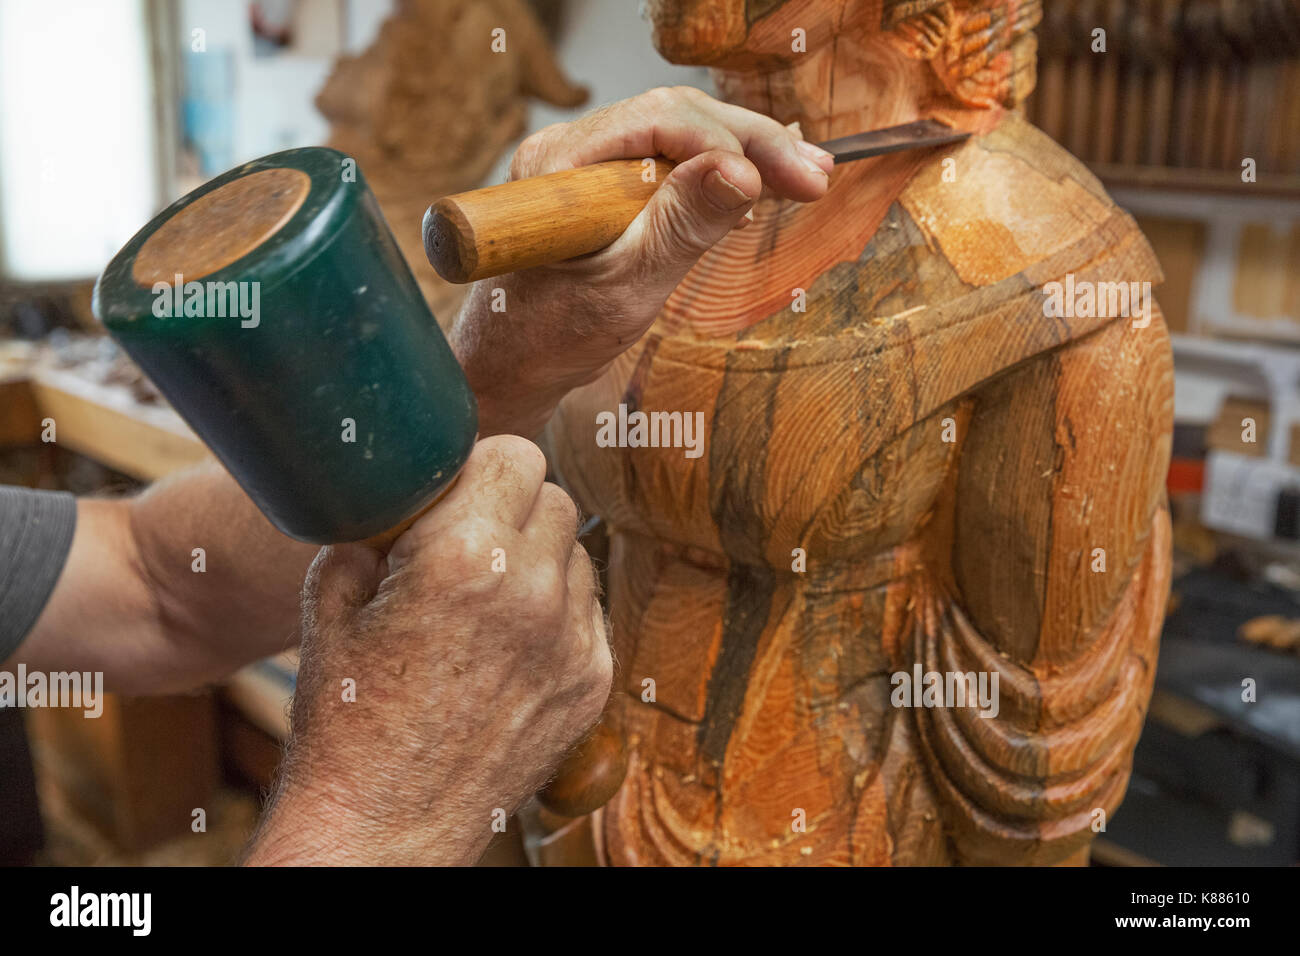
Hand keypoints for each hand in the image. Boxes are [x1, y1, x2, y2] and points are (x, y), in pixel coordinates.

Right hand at [245, 435, 610, 865]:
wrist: (382, 826)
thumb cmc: (342, 717)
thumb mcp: (332, 601)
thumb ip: (376, 529)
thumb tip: (407, 495)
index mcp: (461, 558)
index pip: (516, 455)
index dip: (483, 468)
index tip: (459, 490)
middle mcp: (530, 592)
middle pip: (553, 496)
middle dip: (512, 507)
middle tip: (470, 540)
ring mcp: (571, 641)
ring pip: (577, 551)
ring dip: (538, 556)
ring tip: (486, 596)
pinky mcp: (591, 681)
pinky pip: (588, 608)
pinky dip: (557, 609)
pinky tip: (509, 640)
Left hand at [449, 86, 833, 436]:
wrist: (511, 367)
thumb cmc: (550, 337)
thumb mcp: (625, 288)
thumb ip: (681, 228)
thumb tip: (741, 173)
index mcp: (561, 164)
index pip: (663, 121)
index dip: (734, 143)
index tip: (789, 180)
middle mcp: (569, 149)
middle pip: (677, 118)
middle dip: (751, 142)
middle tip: (815, 174)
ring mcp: (585, 165)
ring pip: (679, 136)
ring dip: (744, 154)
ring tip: (805, 177)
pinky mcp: (602, 187)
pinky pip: (668, 163)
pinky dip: (717, 176)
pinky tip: (761, 186)